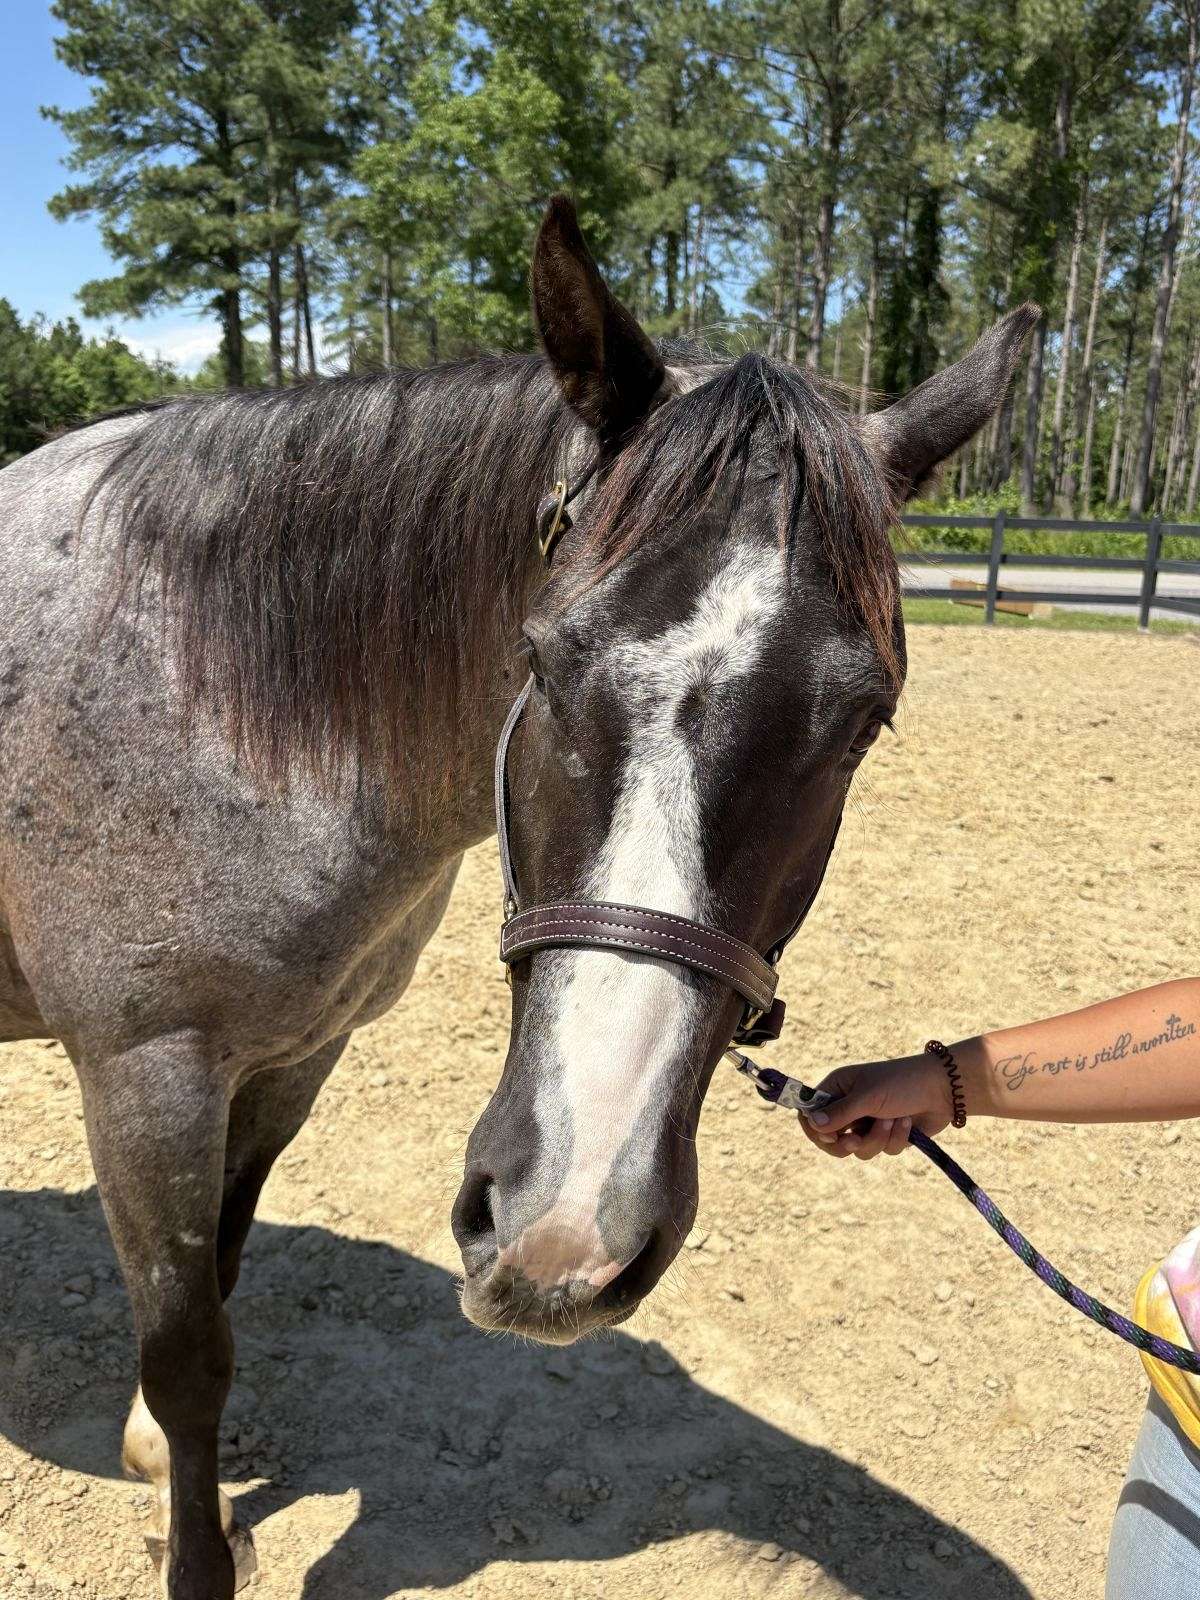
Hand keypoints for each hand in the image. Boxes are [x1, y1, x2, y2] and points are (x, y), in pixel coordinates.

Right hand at [799, 1052, 954, 1159]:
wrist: (944, 1090)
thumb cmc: (902, 1083)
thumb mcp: (868, 1097)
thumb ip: (839, 1113)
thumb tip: (811, 1124)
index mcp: (839, 1087)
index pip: (811, 1112)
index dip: (816, 1128)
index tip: (830, 1135)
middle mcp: (850, 1106)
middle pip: (831, 1139)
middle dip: (846, 1143)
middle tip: (856, 1141)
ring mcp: (868, 1122)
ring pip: (858, 1149)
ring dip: (877, 1139)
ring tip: (892, 1121)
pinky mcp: (888, 1136)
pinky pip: (882, 1150)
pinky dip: (895, 1139)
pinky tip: (908, 1123)